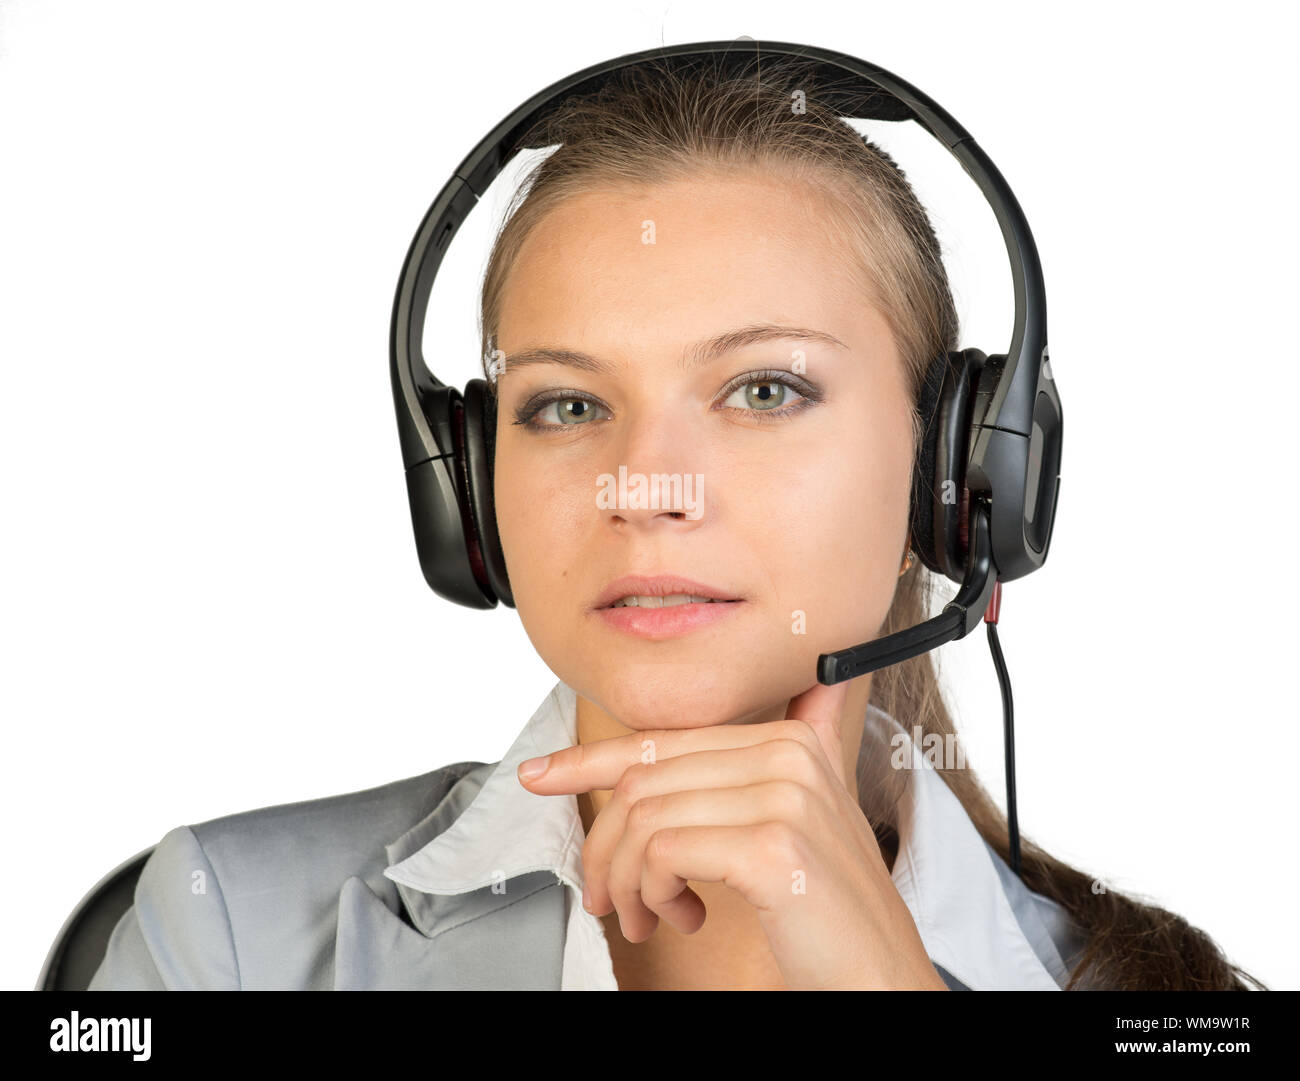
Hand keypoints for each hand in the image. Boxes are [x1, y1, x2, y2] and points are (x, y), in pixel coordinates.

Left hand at [516, 681, 947, 989]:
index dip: (591, 760)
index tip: (541, 776)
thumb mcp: (801, 818)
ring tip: (650, 917)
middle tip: (610, 898)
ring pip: (645, 817)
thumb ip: (801, 747)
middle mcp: (789, 754)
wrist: (880, 975)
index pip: (664, 741)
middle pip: (645, 779)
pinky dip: (655, 893)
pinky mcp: (772, 845)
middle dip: (607, 846)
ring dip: (629, 881)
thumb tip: (811, 684)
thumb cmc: (827, 908)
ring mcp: (783, 796)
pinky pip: (663, 851)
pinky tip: (686, 918)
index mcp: (790, 739)